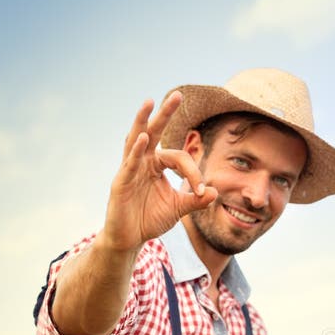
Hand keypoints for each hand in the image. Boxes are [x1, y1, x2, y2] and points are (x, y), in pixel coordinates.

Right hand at [103, 92, 217, 251]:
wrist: (129, 239)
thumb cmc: (149, 220)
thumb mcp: (177, 209)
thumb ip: (195, 200)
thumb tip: (214, 192)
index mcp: (156, 165)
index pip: (179, 158)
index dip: (193, 172)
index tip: (201, 191)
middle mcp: (142, 162)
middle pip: (154, 132)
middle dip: (165, 114)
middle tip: (178, 95)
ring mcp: (129, 170)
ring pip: (136, 140)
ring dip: (142, 121)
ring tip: (149, 102)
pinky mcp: (120, 183)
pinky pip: (129, 164)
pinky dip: (136, 150)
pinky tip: (143, 138)